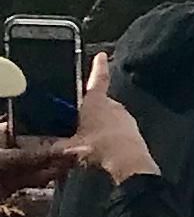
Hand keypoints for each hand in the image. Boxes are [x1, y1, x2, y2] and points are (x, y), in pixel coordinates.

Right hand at [66, 57, 157, 188]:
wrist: (128, 162)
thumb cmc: (97, 147)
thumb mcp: (69, 148)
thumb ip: (54, 146)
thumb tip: (37, 145)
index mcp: (96, 102)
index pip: (98, 79)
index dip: (98, 67)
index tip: (101, 55)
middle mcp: (113, 105)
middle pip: (101, 101)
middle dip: (92, 107)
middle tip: (80, 118)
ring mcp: (125, 117)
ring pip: (109, 115)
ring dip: (101, 122)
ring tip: (89, 137)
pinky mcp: (133, 130)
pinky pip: (118, 128)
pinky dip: (110, 134)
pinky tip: (102, 146)